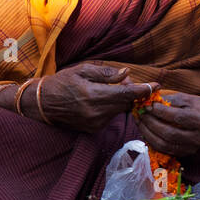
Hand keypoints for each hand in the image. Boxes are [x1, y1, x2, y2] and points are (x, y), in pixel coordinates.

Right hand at [37, 63, 155, 132]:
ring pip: (119, 110)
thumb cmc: (61, 82)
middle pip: (127, 104)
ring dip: (121, 100)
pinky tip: (100, 99)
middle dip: (132, 93)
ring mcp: (95, 123)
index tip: (157, 85)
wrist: (42, 104)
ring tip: (108, 89)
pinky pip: (110, 116)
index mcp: (94, 95)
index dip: (144, 90)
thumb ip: (106, 74)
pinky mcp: (94, 129)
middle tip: (125, 82)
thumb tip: (127, 74)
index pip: (127, 94)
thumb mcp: (82, 70)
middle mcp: (96, 113)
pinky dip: (111, 107)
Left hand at [136, 91, 199, 157]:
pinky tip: (145, 130)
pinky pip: (163, 150)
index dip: (161, 111)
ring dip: (148, 132)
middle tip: (141, 113)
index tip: (149, 105)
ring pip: (164, 144)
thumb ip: (172, 100)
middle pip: (170, 133)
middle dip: (151, 122)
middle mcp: (199, 138)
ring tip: (140, 121)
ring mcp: (191, 149)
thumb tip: (151, 101)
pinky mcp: (183, 154)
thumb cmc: (198, 110)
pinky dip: (151, 140)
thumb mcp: (189, 100)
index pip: (178, 117)